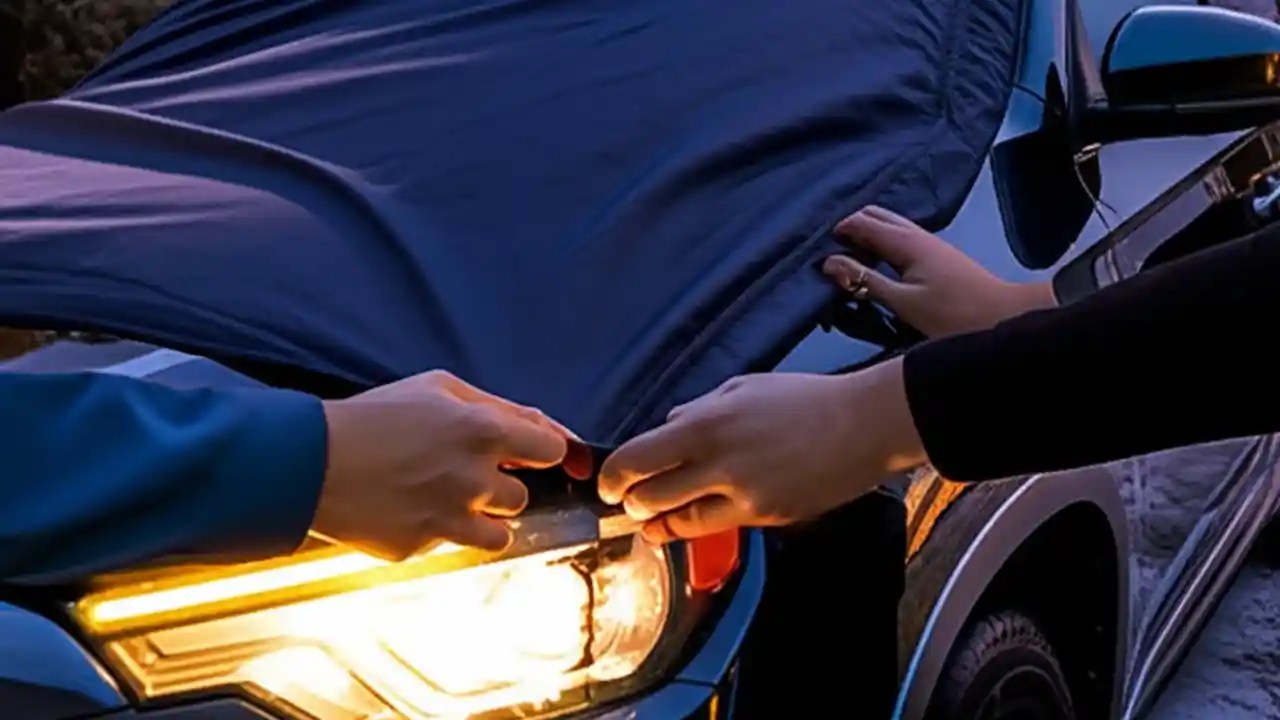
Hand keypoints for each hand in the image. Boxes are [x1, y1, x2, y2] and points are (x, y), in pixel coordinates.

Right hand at [316, 371, 570, 559]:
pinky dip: (442, 533)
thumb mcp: (439, 388)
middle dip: (499, 485)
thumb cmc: (376, 416)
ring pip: (499, 532)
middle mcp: (474, 479)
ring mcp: (449, 519)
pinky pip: (453, 546)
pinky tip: (413, 510)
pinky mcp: (423, 547)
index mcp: (483, 431)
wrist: (310, 460)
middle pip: (521, 496)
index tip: (521, 453)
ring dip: (480, 517)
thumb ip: (502, 408)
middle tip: (459, 471)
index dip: (537, 451)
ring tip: (442, 496)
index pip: (551, 450)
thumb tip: (552, 431)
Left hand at [598, 360, 924, 542]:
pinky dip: (693, 527)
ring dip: (657, 521)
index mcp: (706, 424)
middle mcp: (718, 463)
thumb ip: (697, 411)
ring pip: (679, 522)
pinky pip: (717, 527)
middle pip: (649, 497)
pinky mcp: (766, 517)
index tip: (608, 481)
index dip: (613, 476)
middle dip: (630, 502)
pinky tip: (685, 524)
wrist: (863, 424)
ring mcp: (743, 496)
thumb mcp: (741, 388)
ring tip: (648, 519)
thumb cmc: (805, 399)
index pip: (637, 458)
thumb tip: (665, 428)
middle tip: (625, 500)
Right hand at [822, 206, 1056, 337]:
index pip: (861, 222)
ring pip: (889, 224)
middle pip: (876, 215)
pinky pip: (900, 237)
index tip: (815, 250)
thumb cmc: (953, 314)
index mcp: (906, 242)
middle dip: (850, 226)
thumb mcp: (903, 302)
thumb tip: (829, 262)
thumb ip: (866, 281)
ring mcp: (929, 242)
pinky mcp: (937, 255)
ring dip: (866, 234)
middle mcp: (917, 234)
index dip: (836, 231)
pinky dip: (881, 242)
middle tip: (830, 251)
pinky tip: (876, 263)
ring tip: (847, 258)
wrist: (1005, 315)